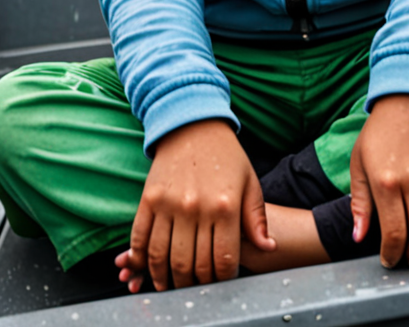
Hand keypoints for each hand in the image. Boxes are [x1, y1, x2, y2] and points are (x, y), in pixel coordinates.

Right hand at [114, 119, 274, 291]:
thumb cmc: (225, 154)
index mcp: (225, 206)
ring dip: (166, 278)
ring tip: (172, 283)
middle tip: (196, 285)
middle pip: (192, 265)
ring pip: (164, 258)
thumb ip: (257, 218)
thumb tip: (268, 247)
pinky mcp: (149, 199)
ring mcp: (170, 204)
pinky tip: (149, 265)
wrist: (193, 123)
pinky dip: (141, 258)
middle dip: (195, 283)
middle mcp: (196, 208)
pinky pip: (140, 238)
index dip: (222, 279)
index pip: (223, 261)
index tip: (220, 281)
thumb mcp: (249, 182)